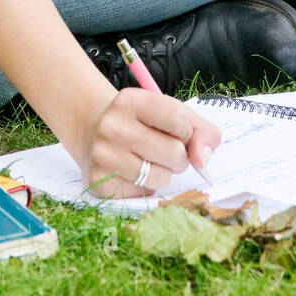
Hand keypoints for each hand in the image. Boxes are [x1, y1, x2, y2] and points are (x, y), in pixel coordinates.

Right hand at [75, 87, 221, 199]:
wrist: (92, 128)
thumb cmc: (142, 122)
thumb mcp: (171, 112)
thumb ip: (201, 131)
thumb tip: (203, 161)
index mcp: (131, 101)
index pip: (178, 119)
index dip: (186, 130)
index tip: (176, 130)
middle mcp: (112, 126)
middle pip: (175, 153)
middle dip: (179, 156)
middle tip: (163, 149)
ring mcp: (102, 155)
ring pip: (162, 178)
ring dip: (164, 173)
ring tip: (148, 160)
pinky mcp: (99, 182)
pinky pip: (143, 194)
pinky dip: (146, 186)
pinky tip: (133, 171)